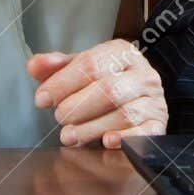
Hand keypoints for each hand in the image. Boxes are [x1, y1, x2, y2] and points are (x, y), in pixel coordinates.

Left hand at [28, 38, 167, 148]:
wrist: (139, 97)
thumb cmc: (105, 81)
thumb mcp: (81, 69)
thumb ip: (57, 67)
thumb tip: (34, 65)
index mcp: (122, 53)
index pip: (92, 64)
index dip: (63, 83)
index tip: (42, 98)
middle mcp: (142, 73)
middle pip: (108, 89)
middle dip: (77, 107)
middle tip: (59, 118)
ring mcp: (154, 99)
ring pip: (123, 113)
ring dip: (90, 128)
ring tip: (69, 136)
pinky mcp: (159, 123)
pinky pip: (143, 132)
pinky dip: (123, 138)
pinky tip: (105, 141)